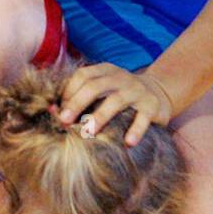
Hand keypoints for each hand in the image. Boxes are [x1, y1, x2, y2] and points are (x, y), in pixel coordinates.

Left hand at [58, 63, 174, 146]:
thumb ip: (82, 97)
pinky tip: (128, 143)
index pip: (82, 76)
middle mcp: (120, 77)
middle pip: (95, 86)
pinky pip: (143, 117)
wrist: (159, 93)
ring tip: (89, 132)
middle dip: (77, 103)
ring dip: (100, 117)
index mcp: (105, 71)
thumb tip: (53, 113)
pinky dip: (136, 130)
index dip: (68, 92)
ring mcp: (137, 90)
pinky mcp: (152, 105)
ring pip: (116, 101)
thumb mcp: (103, 90)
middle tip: (65, 121)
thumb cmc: (120, 95)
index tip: (60, 111)